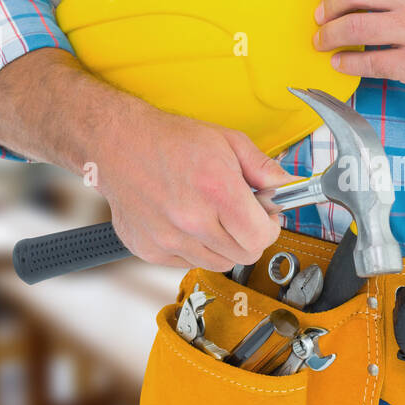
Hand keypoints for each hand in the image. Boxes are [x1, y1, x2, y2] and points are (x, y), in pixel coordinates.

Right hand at [93, 104, 298, 269]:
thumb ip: (262, 167)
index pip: (260, 237)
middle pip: (244, 255)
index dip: (270, 228)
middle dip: (250, 238)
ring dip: (224, 246)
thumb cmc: (169, 140)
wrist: (118, 144)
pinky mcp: (149, 250)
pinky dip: (196, 249)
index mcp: (216, 191)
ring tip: (214, 218)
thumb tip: (285, 186)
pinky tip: (189, 224)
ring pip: (218, 264)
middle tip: (242, 217)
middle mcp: (192, 220)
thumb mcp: (227, 141)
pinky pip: (189, 263)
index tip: (266, 218)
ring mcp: (168, 238)